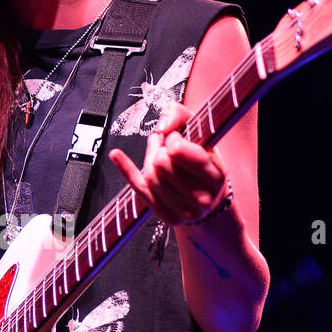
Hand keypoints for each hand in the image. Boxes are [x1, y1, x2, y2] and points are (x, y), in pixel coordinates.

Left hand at [108, 101, 228, 225]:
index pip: (178, 151)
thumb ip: (180, 116)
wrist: (210, 196)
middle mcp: (202, 197)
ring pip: (150, 176)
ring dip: (150, 159)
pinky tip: (116, 156)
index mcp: (215, 175)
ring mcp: (184, 211)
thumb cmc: (203, 160)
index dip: (171, 139)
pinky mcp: (167, 216)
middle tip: (166, 147)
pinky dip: (126, 169)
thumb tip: (161, 127)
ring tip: (160, 155)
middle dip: (159, 150)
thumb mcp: (201, 132)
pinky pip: (139, 188)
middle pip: (160, 164)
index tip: (175, 137)